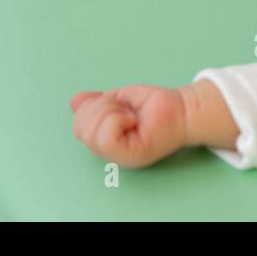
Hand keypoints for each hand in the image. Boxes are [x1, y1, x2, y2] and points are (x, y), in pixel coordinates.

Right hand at [71, 84, 187, 168]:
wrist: (181, 108)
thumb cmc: (153, 105)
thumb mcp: (117, 99)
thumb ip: (96, 103)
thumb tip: (74, 101)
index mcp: (104, 139)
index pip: (78, 125)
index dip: (92, 106)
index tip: (115, 104)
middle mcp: (109, 152)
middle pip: (80, 128)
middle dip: (100, 107)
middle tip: (124, 108)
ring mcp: (119, 156)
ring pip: (92, 131)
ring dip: (110, 111)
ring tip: (130, 114)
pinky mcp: (131, 156)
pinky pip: (106, 137)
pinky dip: (116, 120)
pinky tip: (132, 119)